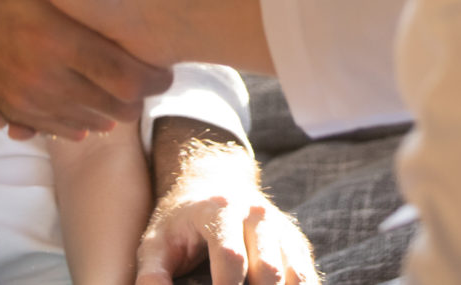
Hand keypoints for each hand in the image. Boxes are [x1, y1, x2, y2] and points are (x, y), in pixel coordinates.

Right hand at [0, 0, 167, 137]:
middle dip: (138, 100)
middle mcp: (37, 73)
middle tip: (152, 84)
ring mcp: (17, 94)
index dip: (153, 77)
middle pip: (111, 107)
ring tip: (125, 97)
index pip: (126, 77)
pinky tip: (88, 113)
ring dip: (109, 114)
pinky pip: (48, 128)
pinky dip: (73, 124)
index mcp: (54, 34)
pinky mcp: (1, 103)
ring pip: (83, 123)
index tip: (164, 67)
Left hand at [142, 119, 317, 284]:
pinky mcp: (297, 245)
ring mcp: (282, 229)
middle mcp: (258, 215)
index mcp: (220, 210)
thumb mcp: (156, 240)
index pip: (230, 257)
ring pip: (296, 275)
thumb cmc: (180, 221)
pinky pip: (307, 278)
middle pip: (269, 271)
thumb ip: (153, 273)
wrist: (214, 184)